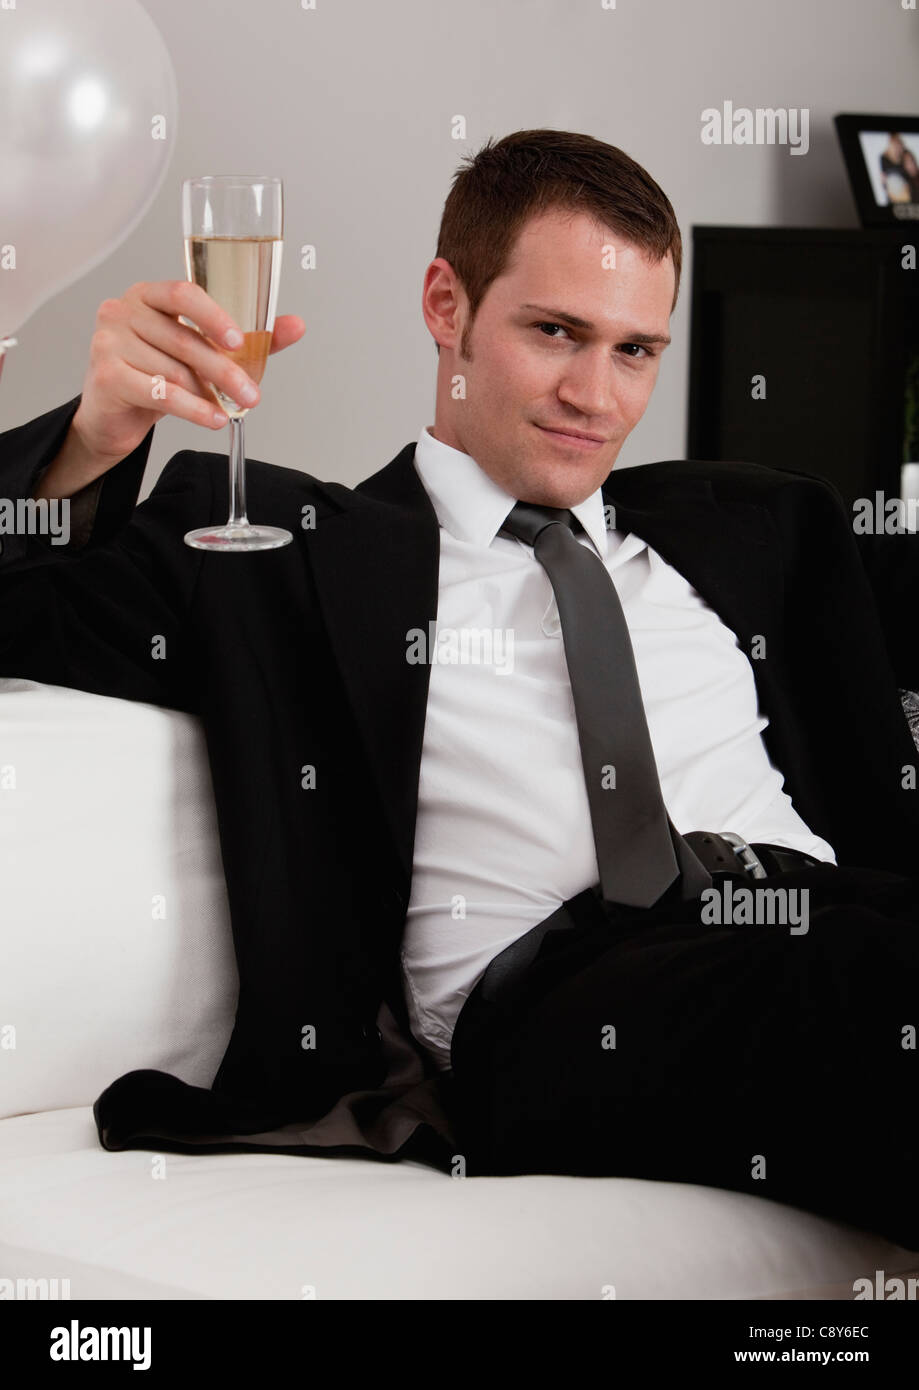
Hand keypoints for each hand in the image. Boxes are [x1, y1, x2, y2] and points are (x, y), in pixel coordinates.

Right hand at [70, 279, 304, 468]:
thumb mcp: (199, 353)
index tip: (238, 341)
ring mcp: (109, 341)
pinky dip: (193, 409)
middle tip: (251, 394)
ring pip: (174, 371)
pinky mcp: (107, 375)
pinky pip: (160, 393)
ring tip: (225, 409)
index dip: (213, 316)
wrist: (113, 414)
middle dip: (224, 371)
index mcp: (148, 296)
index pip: (183, 293)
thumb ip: (246, 339)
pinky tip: (212, 418)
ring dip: (207, 395)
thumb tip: (295, 326)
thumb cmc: (155, 374)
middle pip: (184, 339)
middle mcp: (123, 311)